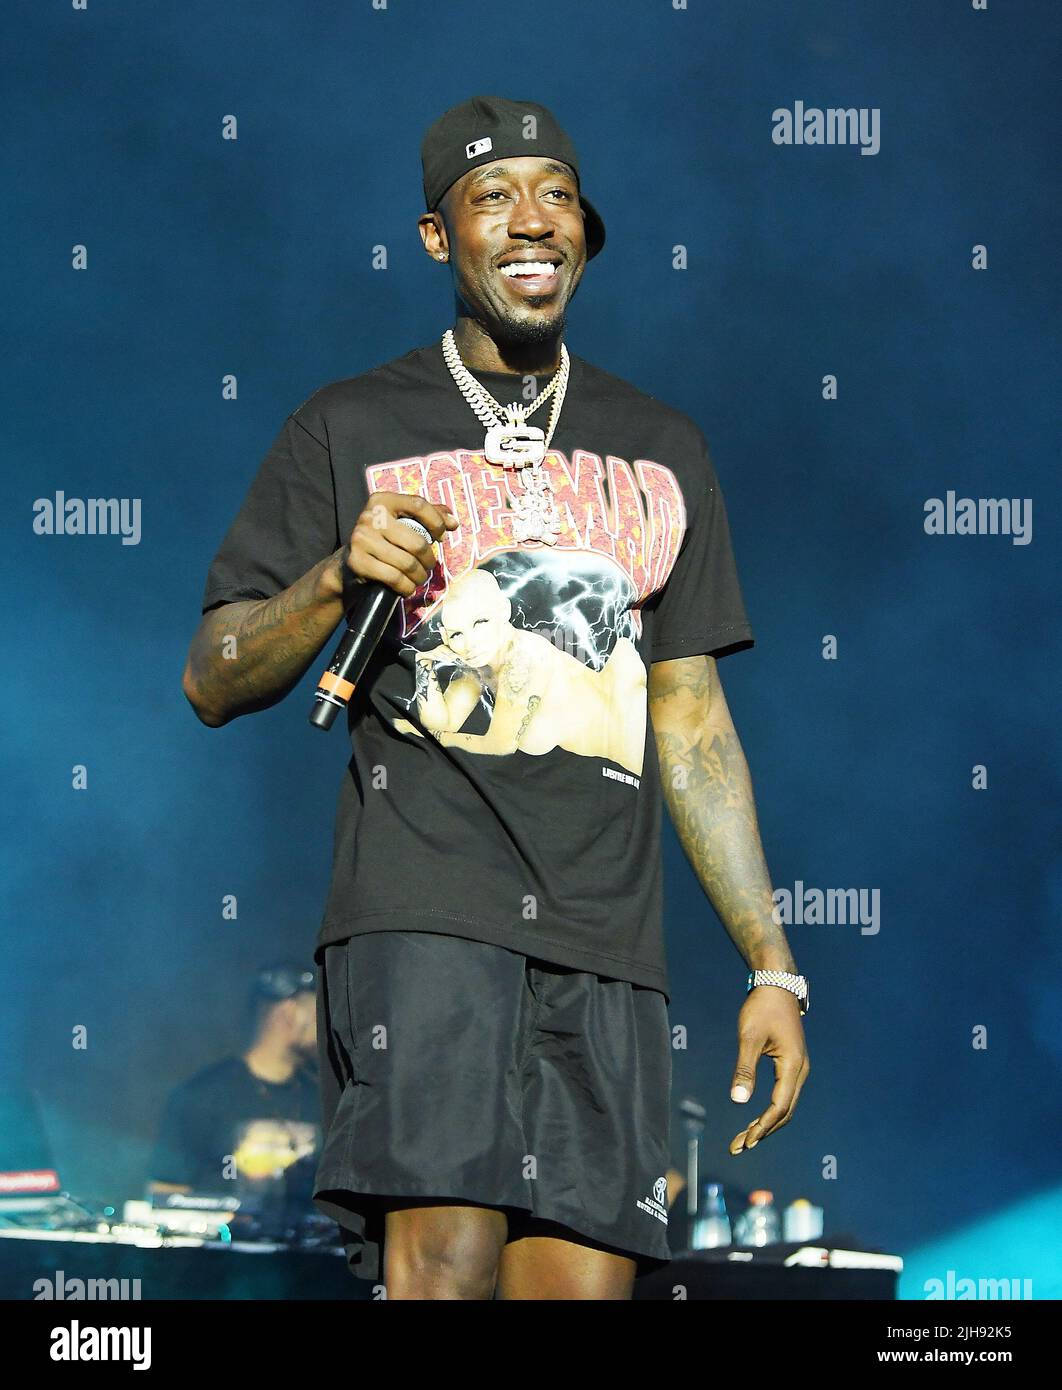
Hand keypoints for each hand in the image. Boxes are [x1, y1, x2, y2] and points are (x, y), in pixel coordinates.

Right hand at [331, 492, 458, 599]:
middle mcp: (369, 516)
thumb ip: (428, 516)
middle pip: (417, 542)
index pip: (418, 505)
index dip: (437, 522)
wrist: (348, 564)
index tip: (441, 536)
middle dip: (428, 560)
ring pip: (407, 564)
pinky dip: (406, 587)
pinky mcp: (357, 562)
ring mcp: (361, 539)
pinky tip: (406, 587)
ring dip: (419, 576)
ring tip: (417, 578)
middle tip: (427, 566)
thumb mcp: (401, 522)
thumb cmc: (382, 540)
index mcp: (382, 500)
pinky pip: (394, 578)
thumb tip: (453, 522)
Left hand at [728, 986, 809, 1153]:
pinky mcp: (792, 1064)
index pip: (779, 1107)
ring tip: (745, 1138)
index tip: (746, 1142)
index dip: (762, 1127)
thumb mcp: (749, 1037)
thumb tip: (738, 1101)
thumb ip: (744, 1069)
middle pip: (785, 1112)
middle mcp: (800, 1071)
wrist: (777, 985)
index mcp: (793, 1066)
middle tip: (739, 1146)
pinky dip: (770, 1111)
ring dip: (767, 1124)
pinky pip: (784, 1095)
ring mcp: (798, 1068)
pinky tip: (755, 1118)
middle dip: (763, 1131)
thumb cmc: (762, 1008)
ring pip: (786, 1106)